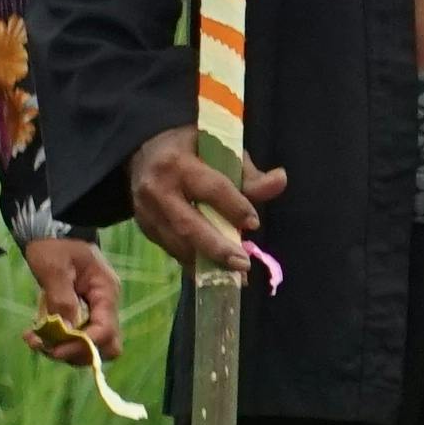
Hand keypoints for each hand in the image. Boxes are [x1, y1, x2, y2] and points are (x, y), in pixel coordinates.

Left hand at [23, 229, 123, 360]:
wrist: (50, 230)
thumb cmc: (55, 244)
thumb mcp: (56, 269)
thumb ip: (62, 299)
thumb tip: (64, 330)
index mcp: (105, 292)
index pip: (105, 331)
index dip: (83, 345)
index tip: (55, 349)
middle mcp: (103, 305)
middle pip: (103, 345)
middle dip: (75, 352)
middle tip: (47, 347)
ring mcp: (92, 310)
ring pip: (86, 345)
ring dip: (61, 348)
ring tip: (33, 340)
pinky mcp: (78, 312)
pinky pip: (72, 336)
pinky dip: (54, 340)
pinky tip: (32, 334)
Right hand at [129, 128, 282, 274]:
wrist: (143, 151)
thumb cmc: (191, 148)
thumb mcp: (219, 148)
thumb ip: (248, 172)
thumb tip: (280, 181)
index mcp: (178, 163)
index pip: (210, 188)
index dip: (234, 207)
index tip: (254, 223)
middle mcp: (158, 190)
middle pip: (189, 224)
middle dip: (218, 247)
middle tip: (243, 264)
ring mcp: (147, 212)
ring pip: (178, 243)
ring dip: (208, 263)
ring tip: (236, 276)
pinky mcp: (145, 228)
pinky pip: (172, 250)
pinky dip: (195, 263)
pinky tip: (216, 274)